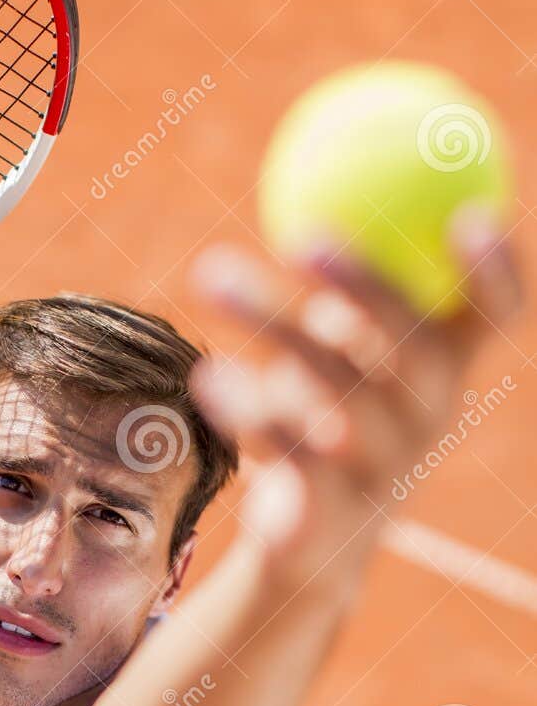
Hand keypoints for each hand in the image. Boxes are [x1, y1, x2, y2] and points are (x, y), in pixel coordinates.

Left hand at [189, 206, 524, 590]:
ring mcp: (383, 468)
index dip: (496, 271)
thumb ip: (347, 283)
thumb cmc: (330, 415)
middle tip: (303, 235)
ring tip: (212, 273)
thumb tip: (325, 163)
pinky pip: (287, 449)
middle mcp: (429, 417)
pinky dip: (246, 406)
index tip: (470, 215)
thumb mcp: (347, 347)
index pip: (495, 316)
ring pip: (336, 391)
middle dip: (364, 287)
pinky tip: (209, 372)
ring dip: (273, 325)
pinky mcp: (328, 512)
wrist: (314, 542)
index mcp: (446, 367)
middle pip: (412, 347)